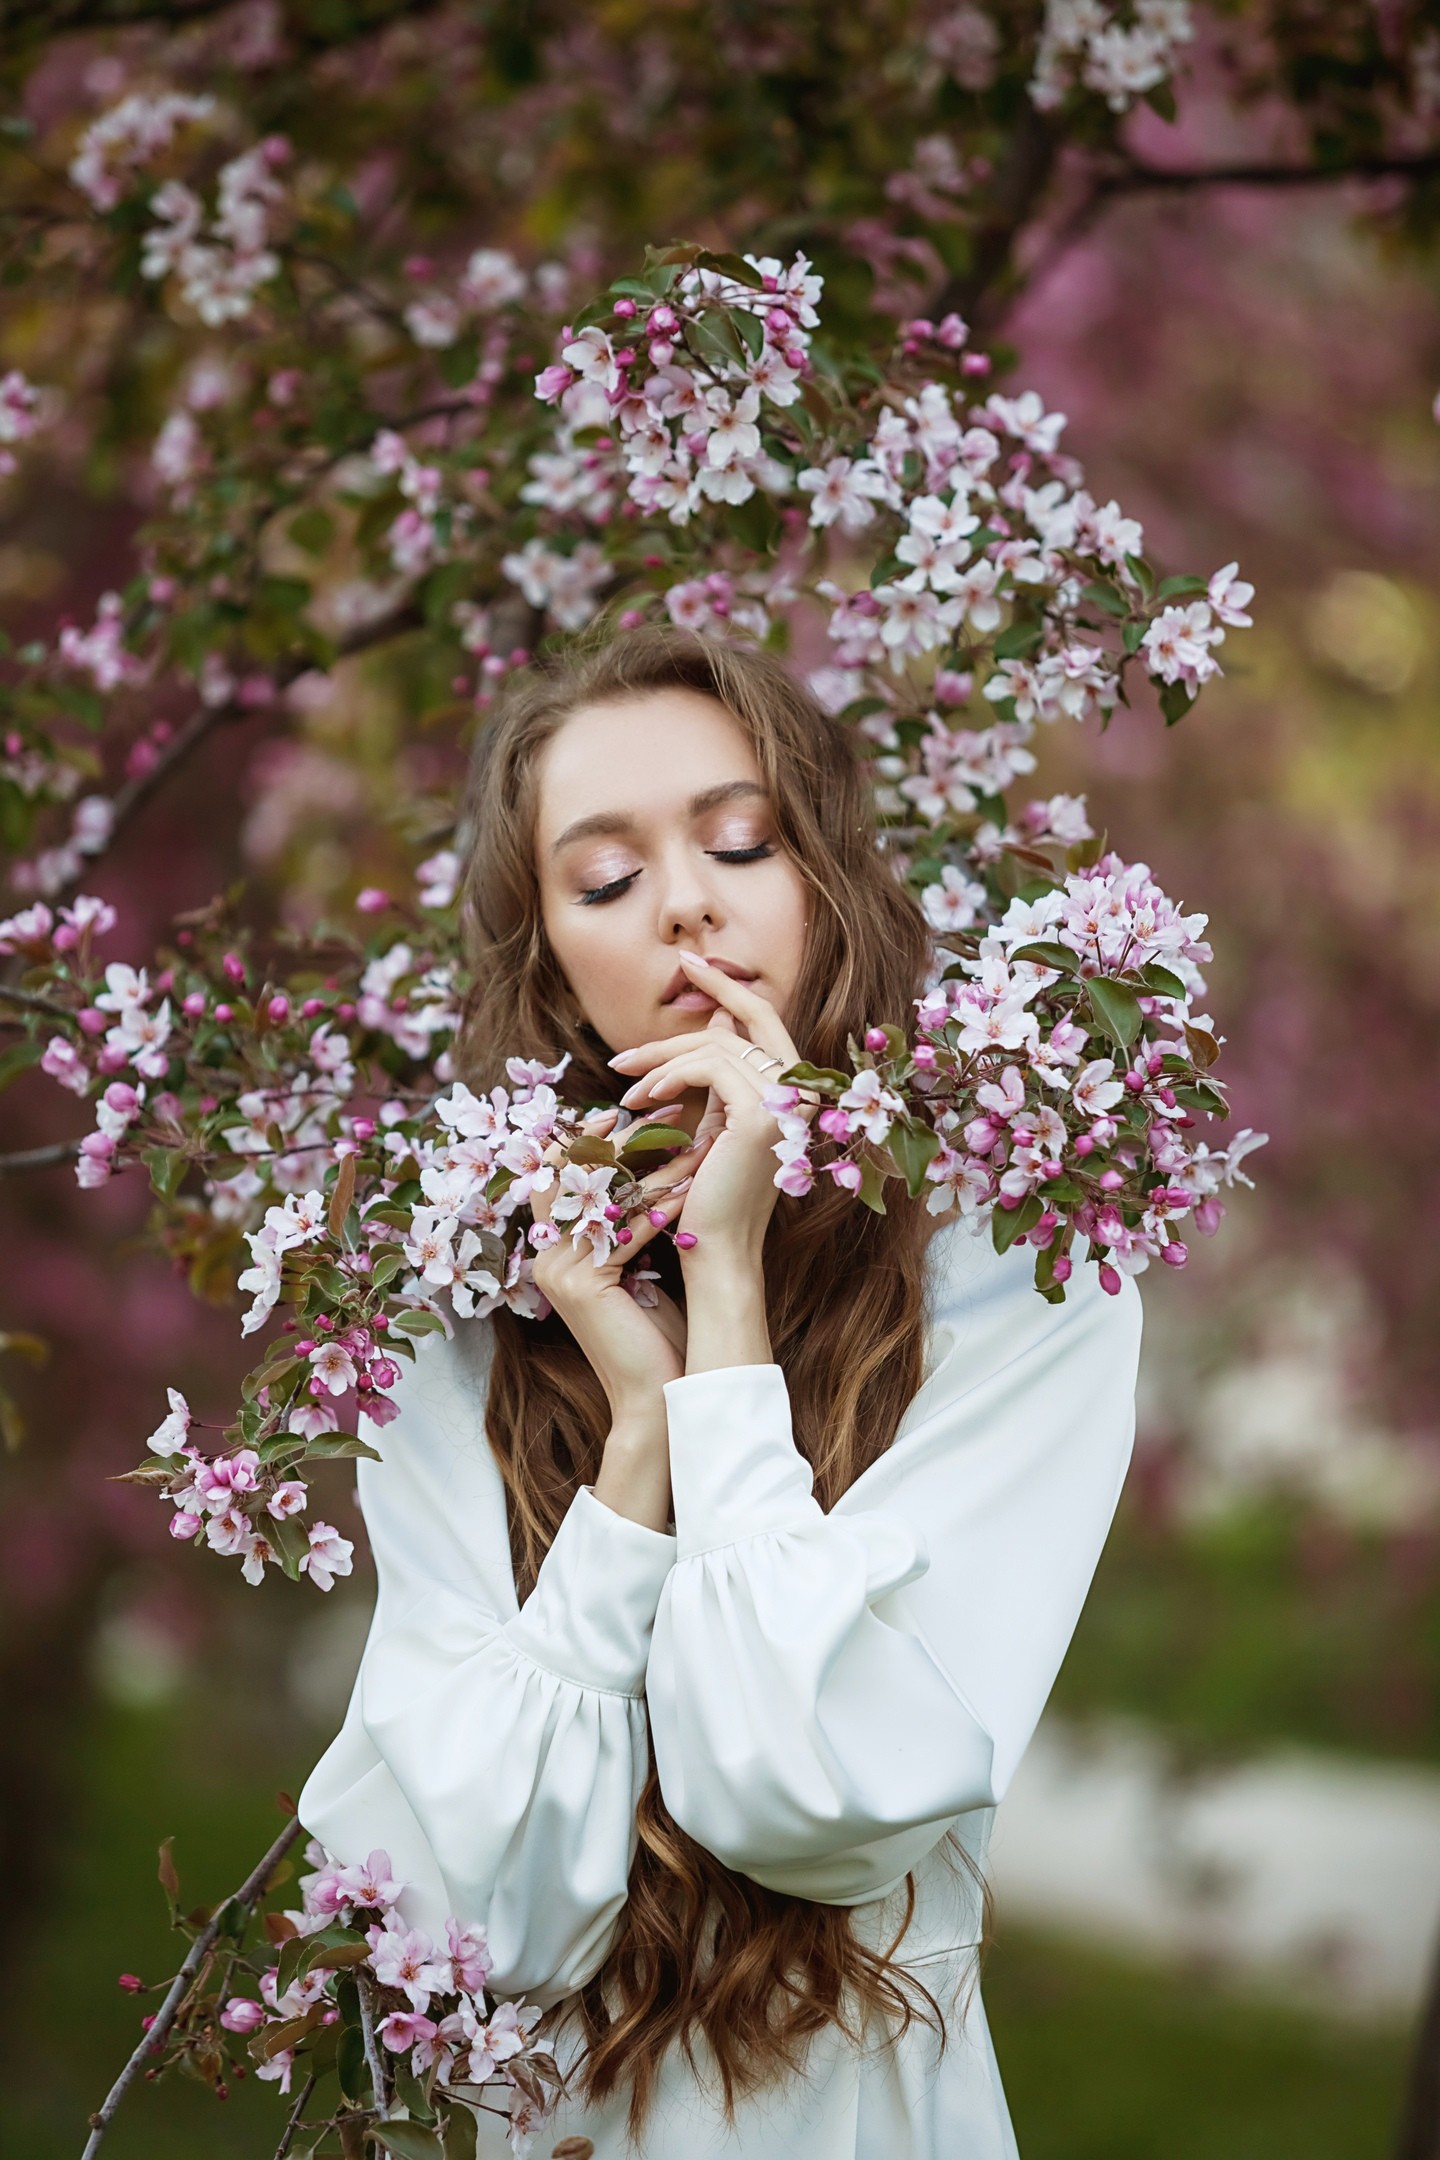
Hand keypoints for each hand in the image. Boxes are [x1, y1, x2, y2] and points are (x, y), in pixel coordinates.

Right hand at [529, 1109, 706, 1420]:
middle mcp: (546, 1256)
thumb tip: (657, 1163)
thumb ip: (631, 1221)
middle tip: (670, 1116)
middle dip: (623, 1141)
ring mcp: (558, 1270)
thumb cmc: (655, 1332)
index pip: (559, 1171)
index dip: (592, 1137)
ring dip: (653, 1170)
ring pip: (602, 1197)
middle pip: (572, 1172)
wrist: (654, 1396)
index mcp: (553, 1248)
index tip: (637, 1113)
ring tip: (693, 1148)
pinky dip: (658, 1210)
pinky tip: (691, 1193)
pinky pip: (622, 1232)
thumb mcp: (639, 1265)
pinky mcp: (582, 1285)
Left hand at [608, 951, 802, 1271]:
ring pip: (716, 1044)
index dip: (729, 987)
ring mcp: (787, 1101)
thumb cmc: (712, 1197)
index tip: (690, 964)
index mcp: (798, 1091)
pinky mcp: (759, 1114)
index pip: (765, 1019)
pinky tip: (641, 1103)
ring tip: (625, 1091)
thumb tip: (716, 1018)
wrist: (721, 1252)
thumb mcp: (717, 1124)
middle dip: (693, 1009)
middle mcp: (804, 1091)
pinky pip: (706, 1067)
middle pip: (740, 1024)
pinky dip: (667, 1077)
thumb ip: (720, 1076)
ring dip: (660, 1061)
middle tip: (637, 1029)